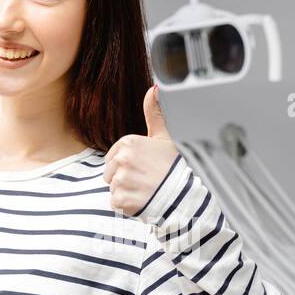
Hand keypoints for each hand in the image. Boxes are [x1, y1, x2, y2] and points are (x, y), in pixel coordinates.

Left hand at [104, 84, 179, 217]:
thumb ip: (155, 114)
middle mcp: (121, 159)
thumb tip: (154, 89)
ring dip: (126, 192)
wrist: (184, 196)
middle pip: (110, 172)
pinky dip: (127, 205)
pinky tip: (142, 200)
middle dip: (125, 178)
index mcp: (128, 143)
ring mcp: (120, 180)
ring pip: (114, 188)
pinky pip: (116, 203)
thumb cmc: (174, 167)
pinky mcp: (121, 199)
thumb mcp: (165, 137)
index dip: (129, 165)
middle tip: (146, 180)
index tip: (144, 168)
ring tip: (146, 190)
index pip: (114, 157)